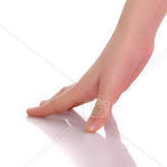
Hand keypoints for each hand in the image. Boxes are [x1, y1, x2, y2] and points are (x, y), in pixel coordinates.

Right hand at [26, 26, 153, 132]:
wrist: (136, 36)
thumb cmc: (121, 56)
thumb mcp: (112, 87)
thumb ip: (101, 109)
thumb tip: (89, 130)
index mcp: (84, 87)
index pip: (60, 102)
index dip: (45, 109)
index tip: (29, 112)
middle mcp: (90, 83)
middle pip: (65, 96)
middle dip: (52, 104)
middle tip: (40, 108)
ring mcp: (101, 80)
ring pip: (78, 93)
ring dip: (67, 99)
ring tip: (60, 104)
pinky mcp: (114, 78)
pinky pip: (96, 92)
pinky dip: (89, 97)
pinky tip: (97, 96)